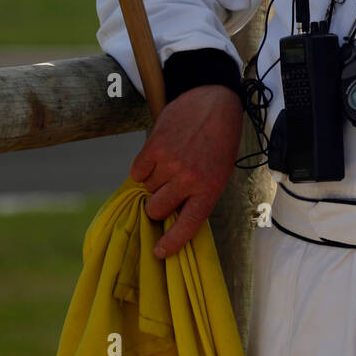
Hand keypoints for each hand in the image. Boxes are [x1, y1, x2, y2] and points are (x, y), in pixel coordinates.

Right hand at [129, 85, 243, 258]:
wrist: (214, 103)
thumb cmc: (219, 142)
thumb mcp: (218, 173)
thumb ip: (197, 194)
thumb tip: (172, 214)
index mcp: (209, 189)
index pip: (187, 224)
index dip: (172, 242)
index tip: (159, 252)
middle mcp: (189, 179)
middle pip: (157, 209)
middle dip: (157, 205)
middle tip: (165, 192)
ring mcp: (170, 163)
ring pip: (147, 189)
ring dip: (153, 181)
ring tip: (169, 164)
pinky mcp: (153, 147)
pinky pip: (137, 171)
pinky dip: (143, 168)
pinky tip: (157, 157)